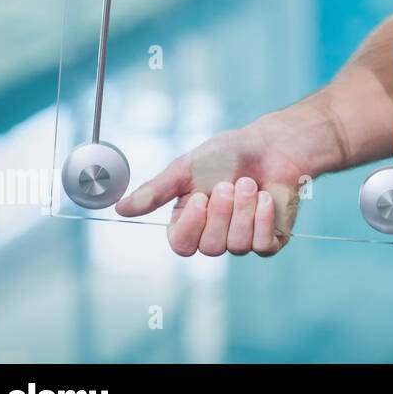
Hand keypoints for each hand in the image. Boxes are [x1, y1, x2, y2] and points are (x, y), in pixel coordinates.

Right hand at [115, 124, 310, 256]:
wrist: (273, 145)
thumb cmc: (229, 153)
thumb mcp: (188, 167)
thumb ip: (157, 190)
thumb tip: (119, 209)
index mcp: (190, 221)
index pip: (181, 245)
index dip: (191, 225)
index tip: (200, 197)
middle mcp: (214, 235)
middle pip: (210, 248)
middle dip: (222, 212)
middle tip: (229, 183)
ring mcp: (243, 239)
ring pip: (237, 246)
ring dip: (245, 210)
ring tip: (249, 183)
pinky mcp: (270, 240)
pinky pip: (262, 246)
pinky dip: (264, 218)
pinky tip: (267, 196)